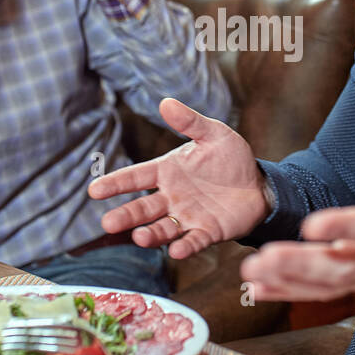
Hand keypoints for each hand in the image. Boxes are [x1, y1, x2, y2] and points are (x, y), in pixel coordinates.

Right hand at [87, 98, 272, 258]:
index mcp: (168, 172)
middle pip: (143, 208)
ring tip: (140, 237)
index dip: (115, 183)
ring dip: (151, 234)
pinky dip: (184, 247)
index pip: (136, 177)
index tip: (94, 190)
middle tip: (107, 224)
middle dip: (126, 216)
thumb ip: (190, 122)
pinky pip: (193, 241)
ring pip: (163, 229)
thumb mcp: (213, 134)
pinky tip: (175, 251)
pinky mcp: (208, 232)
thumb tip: (165, 102)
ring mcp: (188, 217)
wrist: (259, 184)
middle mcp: (172, 197)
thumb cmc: (231, 159)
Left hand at [240, 107, 354, 300]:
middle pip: (341, 263)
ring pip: (327, 283)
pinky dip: (288, 291)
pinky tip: (258, 288)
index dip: (343, 226)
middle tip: (262, 258)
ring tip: (251, 272)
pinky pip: (321, 291)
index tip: (311, 225)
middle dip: (300, 263)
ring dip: (287, 280)